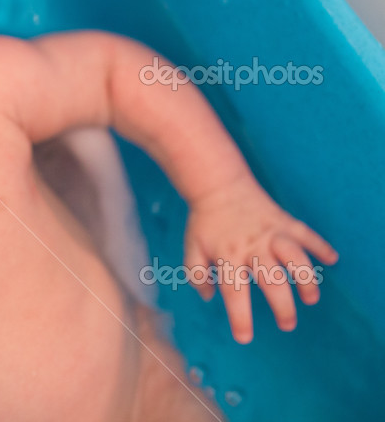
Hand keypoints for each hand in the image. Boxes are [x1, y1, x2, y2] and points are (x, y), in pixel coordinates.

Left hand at [183, 176, 337, 343]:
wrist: (218, 185)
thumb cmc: (205, 222)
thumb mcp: (192, 248)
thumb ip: (196, 275)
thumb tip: (209, 298)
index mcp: (227, 255)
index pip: (233, 292)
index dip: (240, 317)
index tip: (245, 338)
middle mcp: (251, 246)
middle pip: (272, 280)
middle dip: (282, 306)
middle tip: (287, 325)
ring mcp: (270, 233)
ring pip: (295, 257)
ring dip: (306, 279)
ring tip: (310, 299)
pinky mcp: (284, 221)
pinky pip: (306, 234)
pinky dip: (320, 246)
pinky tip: (331, 260)